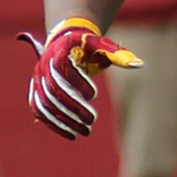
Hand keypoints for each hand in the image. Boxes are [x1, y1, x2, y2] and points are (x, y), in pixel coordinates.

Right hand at [18, 18, 141, 139]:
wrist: (65, 41)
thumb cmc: (88, 44)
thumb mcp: (103, 45)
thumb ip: (119, 55)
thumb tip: (139, 64)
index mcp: (59, 52)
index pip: (64, 70)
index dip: (77, 82)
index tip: (94, 94)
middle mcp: (44, 66)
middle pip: (54, 91)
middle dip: (72, 107)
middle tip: (91, 120)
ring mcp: (38, 80)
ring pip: (46, 104)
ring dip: (63, 120)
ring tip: (84, 132)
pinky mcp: (37, 91)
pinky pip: (40, 110)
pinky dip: (54, 124)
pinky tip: (71, 135)